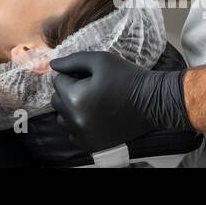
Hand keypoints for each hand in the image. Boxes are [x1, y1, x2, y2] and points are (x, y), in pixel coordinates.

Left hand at [49, 51, 191, 151]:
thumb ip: (72, 61)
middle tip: (90, 86)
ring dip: (71, 108)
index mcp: (75, 97)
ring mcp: (84, 135)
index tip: (89, 75)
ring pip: (63, 118)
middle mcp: (75, 119)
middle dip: (69, 90)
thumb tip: (53, 65)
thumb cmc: (127, 77)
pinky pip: (73, 134)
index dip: (72, 74)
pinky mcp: (93, 144)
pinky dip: (78, 124)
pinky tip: (94, 115)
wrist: (152, 101)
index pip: (58, 81)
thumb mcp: (100, 60)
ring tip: (91, 101)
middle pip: (57, 100)